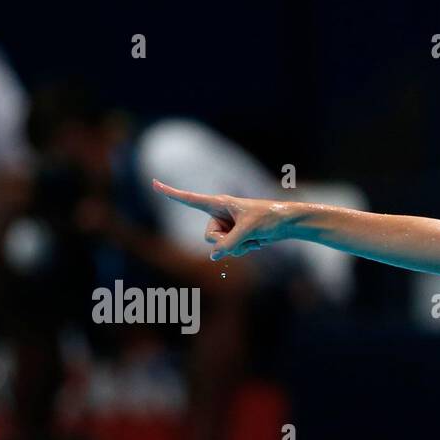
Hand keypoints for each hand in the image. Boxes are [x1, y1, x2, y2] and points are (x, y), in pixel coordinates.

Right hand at [151, 179, 291, 260]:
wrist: (286, 223)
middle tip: (245, 235)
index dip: (171, 193)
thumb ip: (230, 243)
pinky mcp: (235, 236)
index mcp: (219, 203)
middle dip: (226, 242)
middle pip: (209, 236)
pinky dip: (244, 249)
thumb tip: (214, 256)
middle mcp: (220, 214)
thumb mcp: (248, 231)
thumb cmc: (269, 218)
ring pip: (219, 246)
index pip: (190, 199)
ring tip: (254, 237)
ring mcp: (227, 226)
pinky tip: (256, 242)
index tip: (154, 183)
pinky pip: (230, 250)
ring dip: (238, 247)